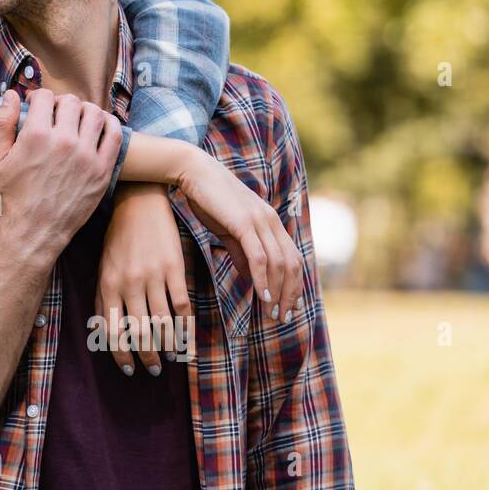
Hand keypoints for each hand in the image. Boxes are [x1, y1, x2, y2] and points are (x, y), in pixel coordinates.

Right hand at [0, 89, 122, 270]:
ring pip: (94, 113)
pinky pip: (114, 134)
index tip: (37, 106)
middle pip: (71, 101)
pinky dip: (108, 123)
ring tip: (76, 120)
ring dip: (84, 111)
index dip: (38, 97)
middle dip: (61, 103)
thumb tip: (11, 94)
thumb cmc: (14, 193)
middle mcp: (63, 141)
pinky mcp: (102, 169)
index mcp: (35, 135)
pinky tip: (99, 126)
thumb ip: (1, 123)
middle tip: (56, 114)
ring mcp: (86, 155)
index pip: (45, 96)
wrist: (36, 228)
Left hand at [95, 184, 190, 376]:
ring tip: (170, 358)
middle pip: (139, 332)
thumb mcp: (103, 268)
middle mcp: (129, 284)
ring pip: (162, 323)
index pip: (112, 331)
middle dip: (146, 356)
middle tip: (153, 370)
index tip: (129, 369)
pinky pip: (182, 305)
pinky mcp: (174, 268)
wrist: (139, 205)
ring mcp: (153, 276)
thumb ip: (103, 298)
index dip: (120, 355)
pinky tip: (186, 338)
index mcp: (107, 285)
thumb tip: (103, 332)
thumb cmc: (117, 239)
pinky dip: (186, 327)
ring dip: (167, 346)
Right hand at [176, 149, 301, 324]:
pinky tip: (260, 295)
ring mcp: (259, 221)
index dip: (294, 285)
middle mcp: (271, 221)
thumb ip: (241, 251)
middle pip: (292, 265)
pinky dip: (262, 278)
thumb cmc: (208, 200)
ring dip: (277, 292)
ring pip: (278, 264)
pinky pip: (258, 257)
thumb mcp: (228, 229)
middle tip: (283, 317)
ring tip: (272, 313)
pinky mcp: (244, 223)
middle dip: (290, 294)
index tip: (291, 308)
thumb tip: (250, 275)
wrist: (194, 172)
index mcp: (270, 222)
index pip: (293, 259)